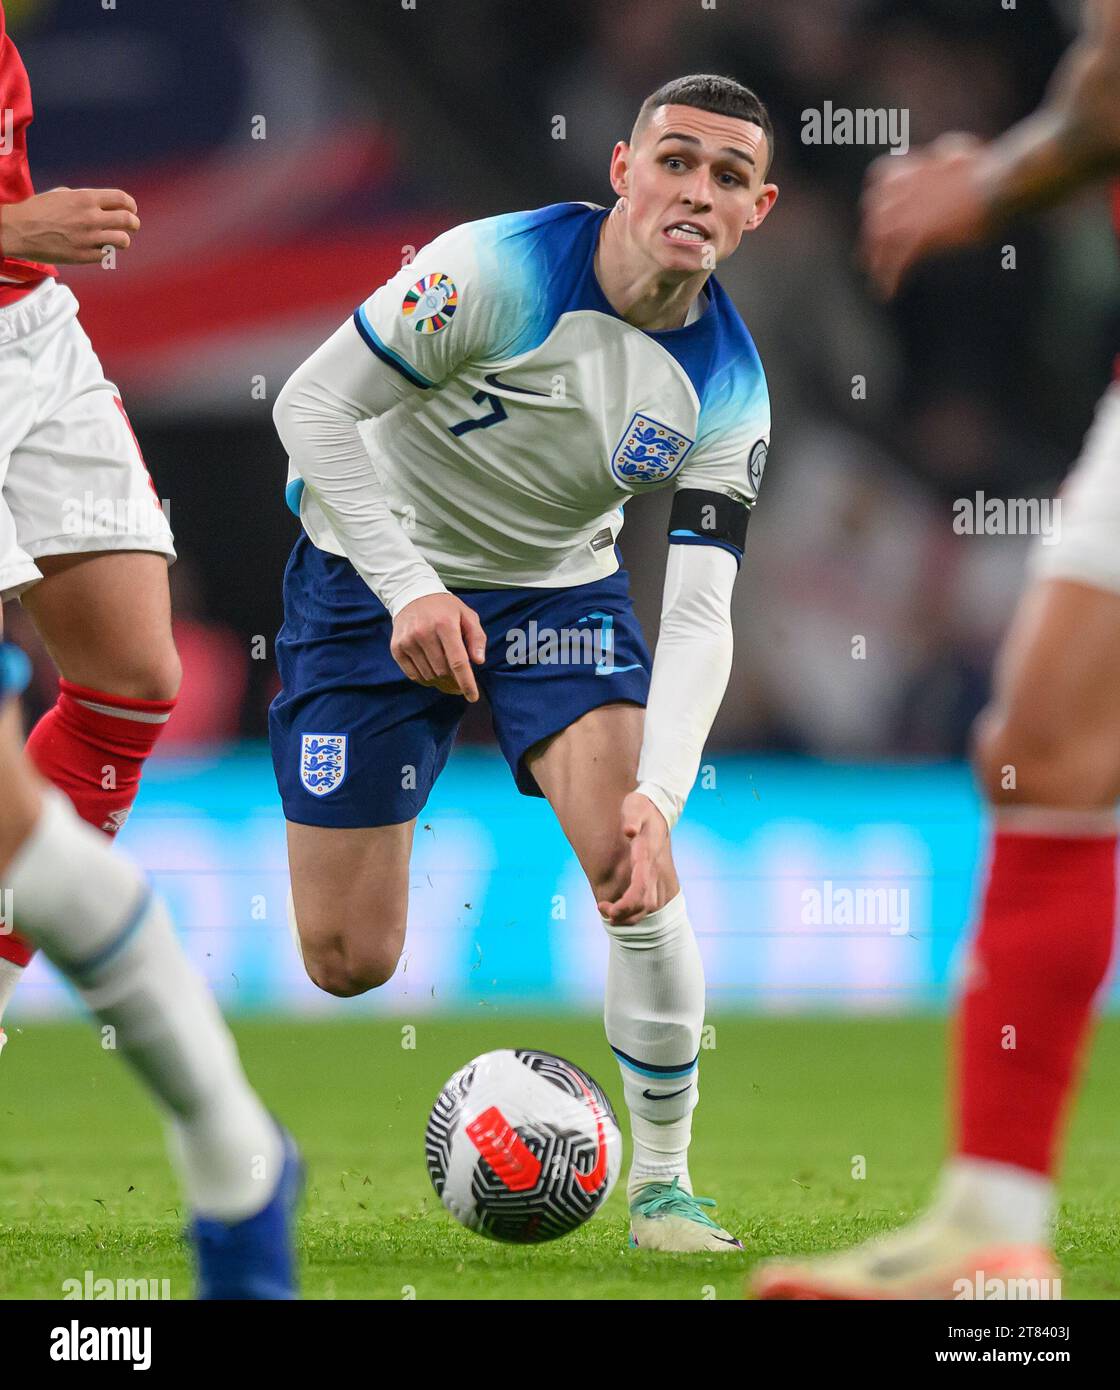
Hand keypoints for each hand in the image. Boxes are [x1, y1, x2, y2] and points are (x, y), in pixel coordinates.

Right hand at [0, 188, 139, 264]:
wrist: (18, 230)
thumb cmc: (38, 210)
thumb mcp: (62, 195)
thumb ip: (85, 199)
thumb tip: (101, 206)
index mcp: (85, 199)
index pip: (122, 199)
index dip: (131, 205)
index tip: (131, 210)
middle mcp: (91, 217)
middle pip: (128, 220)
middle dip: (134, 224)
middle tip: (131, 227)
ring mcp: (89, 238)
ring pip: (123, 240)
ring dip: (123, 240)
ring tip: (116, 240)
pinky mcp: (84, 256)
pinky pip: (107, 255)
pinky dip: (107, 252)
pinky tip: (99, 249)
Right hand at [390, 593, 486, 701]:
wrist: (412, 595)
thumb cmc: (445, 608)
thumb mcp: (467, 616)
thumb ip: (477, 637)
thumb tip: (479, 661)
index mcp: (445, 625)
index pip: (457, 662)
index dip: (466, 683)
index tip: (473, 697)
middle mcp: (424, 633)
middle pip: (443, 672)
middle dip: (454, 681)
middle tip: (460, 680)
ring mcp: (408, 641)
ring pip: (429, 676)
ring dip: (440, 680)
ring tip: (446, 674)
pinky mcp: (396, 648)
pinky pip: (414, 676)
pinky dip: (426, 679)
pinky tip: (432, 672)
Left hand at [597, 791, 676, 925]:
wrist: (659, 805)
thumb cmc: (642, 807)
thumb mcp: (635, 807)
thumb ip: (632, 819)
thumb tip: (629, 831)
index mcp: (647, 855)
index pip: (641, 887)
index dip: (627, 903)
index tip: (609, 908)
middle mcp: (654, 868)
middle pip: (647, 904)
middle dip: (626, 914)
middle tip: (604, 909)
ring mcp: (657, 872)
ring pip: (650, 906)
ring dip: (630, 915)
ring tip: (608, 912)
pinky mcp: (654, 874)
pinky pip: (649, 900)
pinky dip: (635, 910)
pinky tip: (618, 907)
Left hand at [860, 134, 991, 297]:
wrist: (997, 185)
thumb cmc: (988, 169)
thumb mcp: (960, 152)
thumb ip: (944, 154)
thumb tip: (941, 153)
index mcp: (909, 170)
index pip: (879, 180)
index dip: (877, 197)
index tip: (877, 210)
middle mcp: (899, 192)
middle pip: (874, 217)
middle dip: (872, 236)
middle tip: (871, 254)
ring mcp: (905, 216)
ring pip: (878, 244)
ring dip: (876, 262)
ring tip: (877, 278)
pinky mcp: (916, 239)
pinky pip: (895, 263)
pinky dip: (888, 280)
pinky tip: (887, 294)